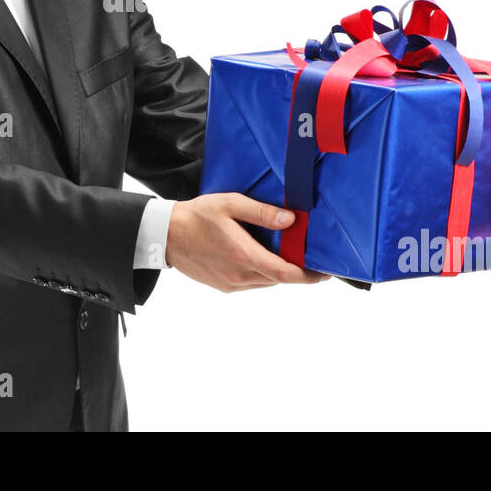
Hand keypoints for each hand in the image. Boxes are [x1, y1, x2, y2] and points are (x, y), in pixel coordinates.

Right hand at [165, 193, 331, 291]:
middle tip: (306, 255)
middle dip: (295, 270)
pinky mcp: (223, 286)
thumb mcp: (231, 205)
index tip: (323, 274)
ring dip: (276, 270)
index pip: (285, 273)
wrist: (166, 235)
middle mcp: (240, 275)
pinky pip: (251, 283)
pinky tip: (256, 255)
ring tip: (282, 252)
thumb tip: (290, 220)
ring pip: (265, 281)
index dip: (308, 276)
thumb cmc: (197, 217)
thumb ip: (262, 213)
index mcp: (244, 256)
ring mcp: (231, 283)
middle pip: (278, 278)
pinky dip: (260, 272)